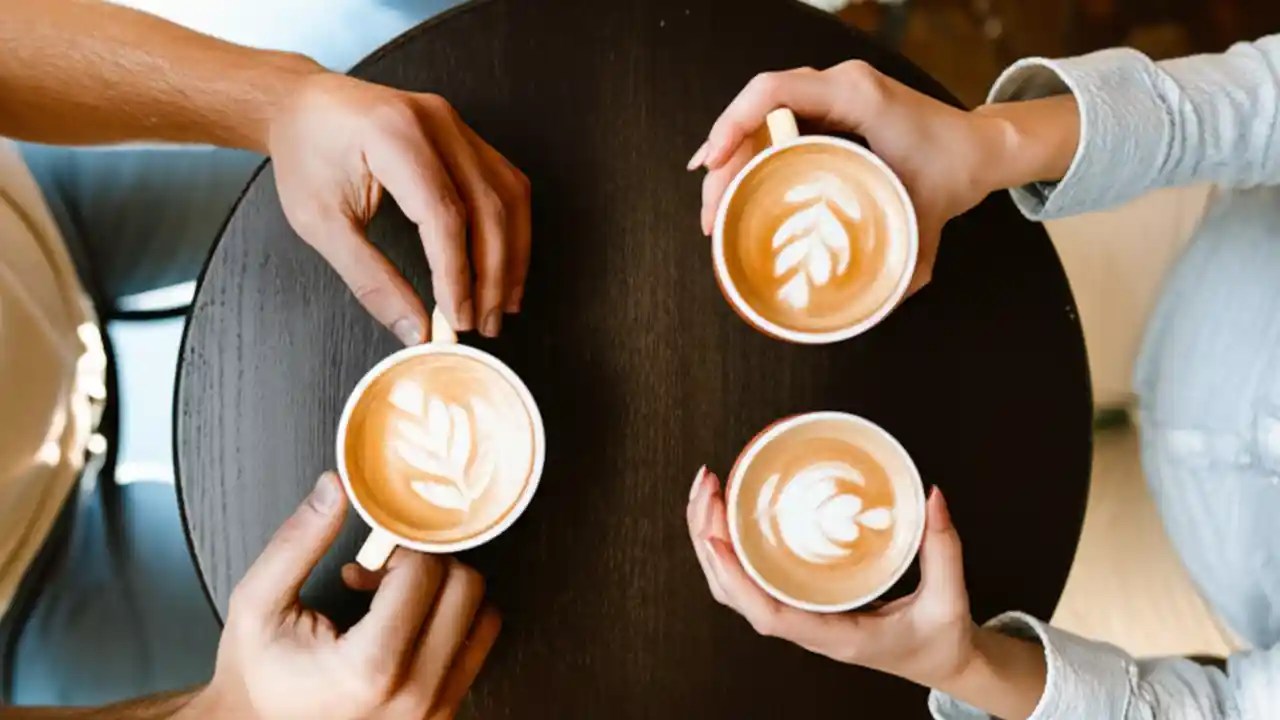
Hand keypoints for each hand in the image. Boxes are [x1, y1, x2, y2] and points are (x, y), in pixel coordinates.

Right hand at [192, 473, 500, 719]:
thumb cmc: (256, 678)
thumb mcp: (257, 604)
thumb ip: (297, 542)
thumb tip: (337, 487)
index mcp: (370, 670)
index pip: (425, 573)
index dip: (398, 547)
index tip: (370, 556)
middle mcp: (414, 696)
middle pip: (466, 589)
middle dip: (426, 565)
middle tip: (384, 573)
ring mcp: (436, 710)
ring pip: (484, 617)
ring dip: (445, 594)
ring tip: (393, 600)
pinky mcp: (445, 713)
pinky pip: (478, 647)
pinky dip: (451, 623)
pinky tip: (405, 624)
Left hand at [269, 72, 530, 341]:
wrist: (303, 105)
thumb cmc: (306, 154)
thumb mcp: (320, 223)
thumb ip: (370, 278)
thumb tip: (413, 328)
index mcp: (392, 134)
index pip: (443, 213)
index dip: (457, 272)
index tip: (457, 317)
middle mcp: (435, 122)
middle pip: (487, 205)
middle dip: (492, 274)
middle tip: (483, 323)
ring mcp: (457, 125)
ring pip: (508, 196)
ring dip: (511, 255)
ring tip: (500, 304)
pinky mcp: (467, 137)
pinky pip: (506, 185)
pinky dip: (511, 230)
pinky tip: (505, 266)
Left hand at [685, 466, 975, 688]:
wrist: (943, 663)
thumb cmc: (939, 640)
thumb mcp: (949, 598)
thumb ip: (943, 548)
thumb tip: (932, 497)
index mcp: (835, 636)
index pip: (770, 616)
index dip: (736, 578)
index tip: (715, 539)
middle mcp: (807, 627)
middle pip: (735, 594)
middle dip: (710, 541)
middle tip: (708, 489)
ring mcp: (800, 615)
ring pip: (736, 587)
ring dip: (713, 540)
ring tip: (708, 493)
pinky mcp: (802, 600)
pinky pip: (753, 577)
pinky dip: (733, 546)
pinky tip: (731, 513)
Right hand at [688, 61, 1011, 294]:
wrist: (978, 147)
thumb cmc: (953, 172)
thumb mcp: (928, 222)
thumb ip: (905, 266)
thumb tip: (871, 311)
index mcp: (857, 96)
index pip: (776, 91)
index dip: (733, 124)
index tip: (712, 166)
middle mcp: (839, 84)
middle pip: (756, 109)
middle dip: (722, 160)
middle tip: (710, 216)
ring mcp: (830, 92)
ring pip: (759, 114)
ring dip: (729, 156)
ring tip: (712, 208)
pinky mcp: (827, 106)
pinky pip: (774, 117)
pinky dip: (746, 146)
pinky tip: (725, 178)